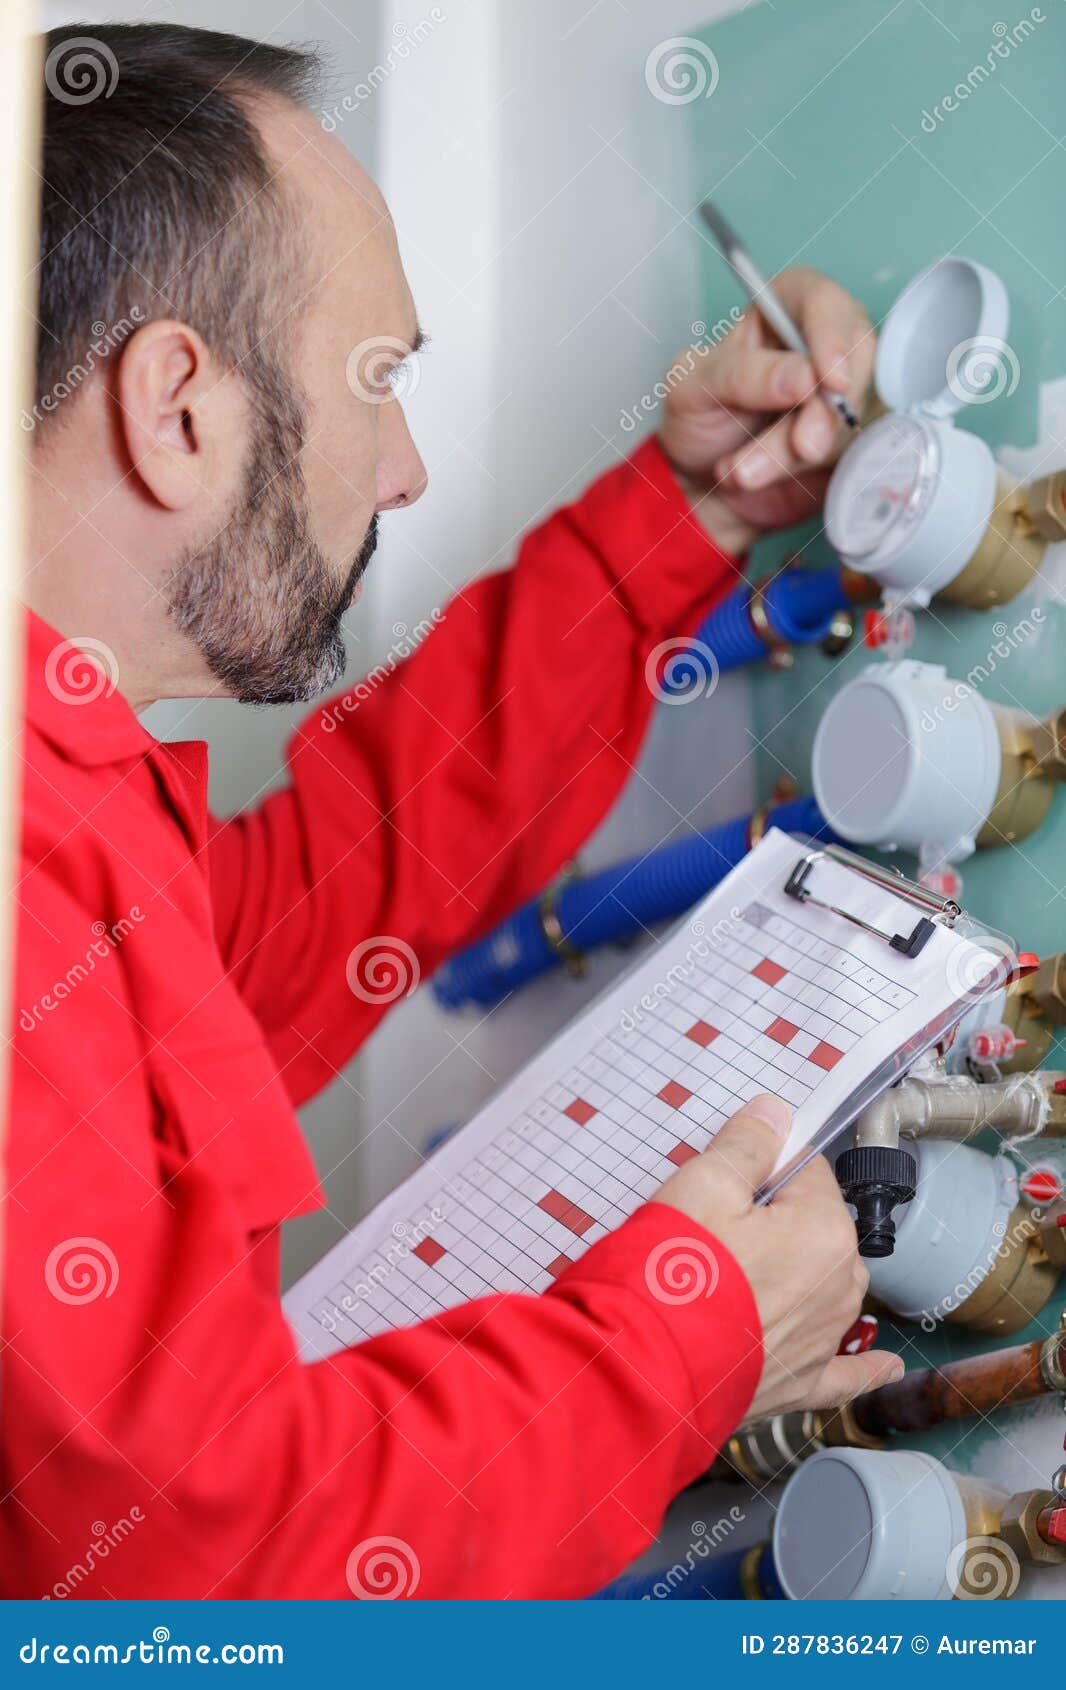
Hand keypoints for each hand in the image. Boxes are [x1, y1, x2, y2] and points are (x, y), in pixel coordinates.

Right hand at [655, 1092, 902, 1418]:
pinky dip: (862, 1365)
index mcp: (825, 1230)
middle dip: (777, 1221)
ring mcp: (823, 1340)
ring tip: (741, 1276)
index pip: (807, 1170)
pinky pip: (845, 1370)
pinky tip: (884, 1366)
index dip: (764, 1167)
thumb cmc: (672, 1277)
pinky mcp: (801, 1384)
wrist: (646, 1368)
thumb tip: (777, 1114)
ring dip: (800, 1276)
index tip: (730, 1175)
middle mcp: (840, 1287)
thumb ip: (747, 1144)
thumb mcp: (702, 1184)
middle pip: (817, 1228)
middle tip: (717, 1228)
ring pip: (827, 1287)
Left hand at [658, 268, 874, 555]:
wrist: (700, 486)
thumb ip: (743, 375)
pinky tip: (764, 477)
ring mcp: (833, 394)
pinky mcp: (842, 436)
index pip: (820, 300)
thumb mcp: (696, 389)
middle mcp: (815, 346)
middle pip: (851, 360)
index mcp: (778, 313)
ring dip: (799, 451)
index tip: (831, 381)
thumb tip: (803, 375)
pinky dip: (807, 469)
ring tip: (744, 472)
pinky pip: (846, 449)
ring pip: (847, 413)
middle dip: (822, 411)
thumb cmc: (696, 422)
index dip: (833, 334)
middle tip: (799, 446)